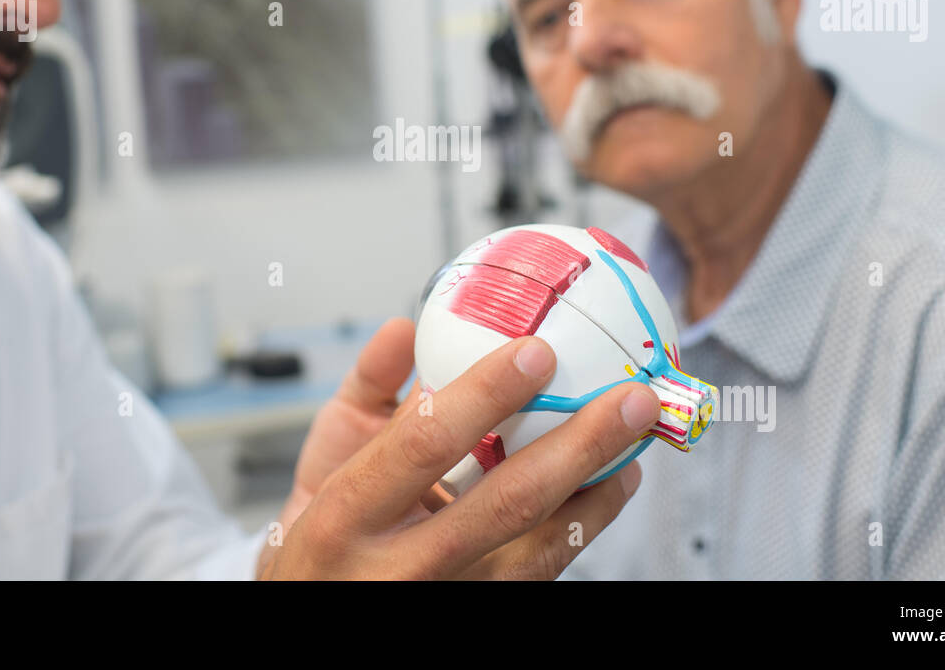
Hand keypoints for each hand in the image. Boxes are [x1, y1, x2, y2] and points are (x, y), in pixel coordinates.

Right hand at [258, 330, 658, 578]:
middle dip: (577, 447)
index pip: (423, 443)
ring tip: (635, 450)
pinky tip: (606, 493)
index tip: (535, 352)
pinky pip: (536, 575)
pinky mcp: (474, 614)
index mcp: (346, 511)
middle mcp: (397, 566)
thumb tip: (407, 326)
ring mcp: (443, 598)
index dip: (484, 395)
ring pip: (534, 555)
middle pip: (502, 504)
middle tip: (628, 400)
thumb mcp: (319, 461)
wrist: (310, 617)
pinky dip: (578, 531)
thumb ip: (367, 390)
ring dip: (595, 498)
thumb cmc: (319, 538)